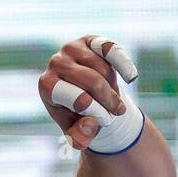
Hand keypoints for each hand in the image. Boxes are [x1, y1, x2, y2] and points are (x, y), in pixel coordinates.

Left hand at [38, 35, 138, 151]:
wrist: (88, 96)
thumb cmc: (78, 116)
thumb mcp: (78, 131)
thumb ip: (80, 136)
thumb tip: (87, 131)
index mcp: (46, 84)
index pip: (71, 95)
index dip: (92, 109)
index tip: (105, 120)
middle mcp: (55, 62)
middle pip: (91, 81)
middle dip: (107, 99)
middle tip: (117, 112)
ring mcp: (72, 48)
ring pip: (103, 68)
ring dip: (112, 87)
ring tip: (113, 100)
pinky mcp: (91, 40)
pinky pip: (111, 49)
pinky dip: (123, 64)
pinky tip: (131, 78)